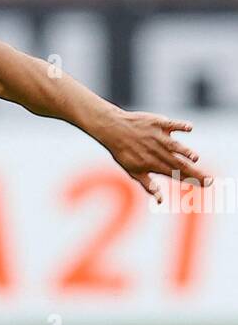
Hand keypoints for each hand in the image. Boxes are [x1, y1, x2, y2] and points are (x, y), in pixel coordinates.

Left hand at [95, 112, 211, 200]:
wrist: (113, 129)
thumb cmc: (124, 153)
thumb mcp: (134, 172)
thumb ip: (148, 185)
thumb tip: (160, 201)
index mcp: (154, 165)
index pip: (176, 174)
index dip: (191, 180)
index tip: (206, 184)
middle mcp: (158, 152)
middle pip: (180, 164)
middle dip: (195, 173)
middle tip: (210, 179)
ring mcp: (159, 137)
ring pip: (175, 146)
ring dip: (185, 152)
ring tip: (195, 158)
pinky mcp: (158, 123)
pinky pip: (172, 124)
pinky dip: (180, 126)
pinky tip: (190, 128)